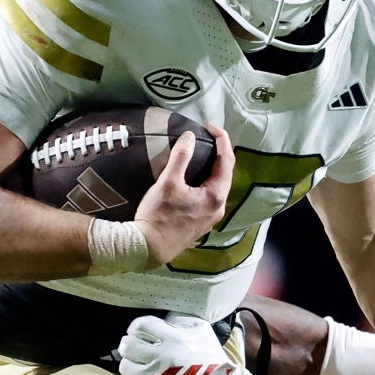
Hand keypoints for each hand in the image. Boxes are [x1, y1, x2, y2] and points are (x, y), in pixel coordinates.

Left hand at [118, 314, 279, 374]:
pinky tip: (141, 371)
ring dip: (129, 359)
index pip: (140, 326)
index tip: (140, 329)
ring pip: (125, 364)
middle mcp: (161, 357)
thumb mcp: (201, 330)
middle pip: (127, 345)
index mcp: (173, 339)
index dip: (136, 326)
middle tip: (136, 342)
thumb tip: (163, 317)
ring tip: (137, 358)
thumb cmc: (211, 356)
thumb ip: (180, 320)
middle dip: (129, 341)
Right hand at [134, 123, 234, 265]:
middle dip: (219, 152)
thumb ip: (181, 157)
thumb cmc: (158, 216)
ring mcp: (211, 217)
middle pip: (225, 173)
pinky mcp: (201, 223)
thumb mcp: (168, 182)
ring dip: (213, 167)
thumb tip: (190, 136)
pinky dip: (206, 181)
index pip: (226, 160)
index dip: (222, 139)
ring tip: (202, 153)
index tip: (210, 125)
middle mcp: (219, 207)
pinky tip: (195, 177)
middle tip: (208, 136)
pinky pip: (209, 196)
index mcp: (216, 195)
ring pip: (217, 185)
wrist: (148, 249)